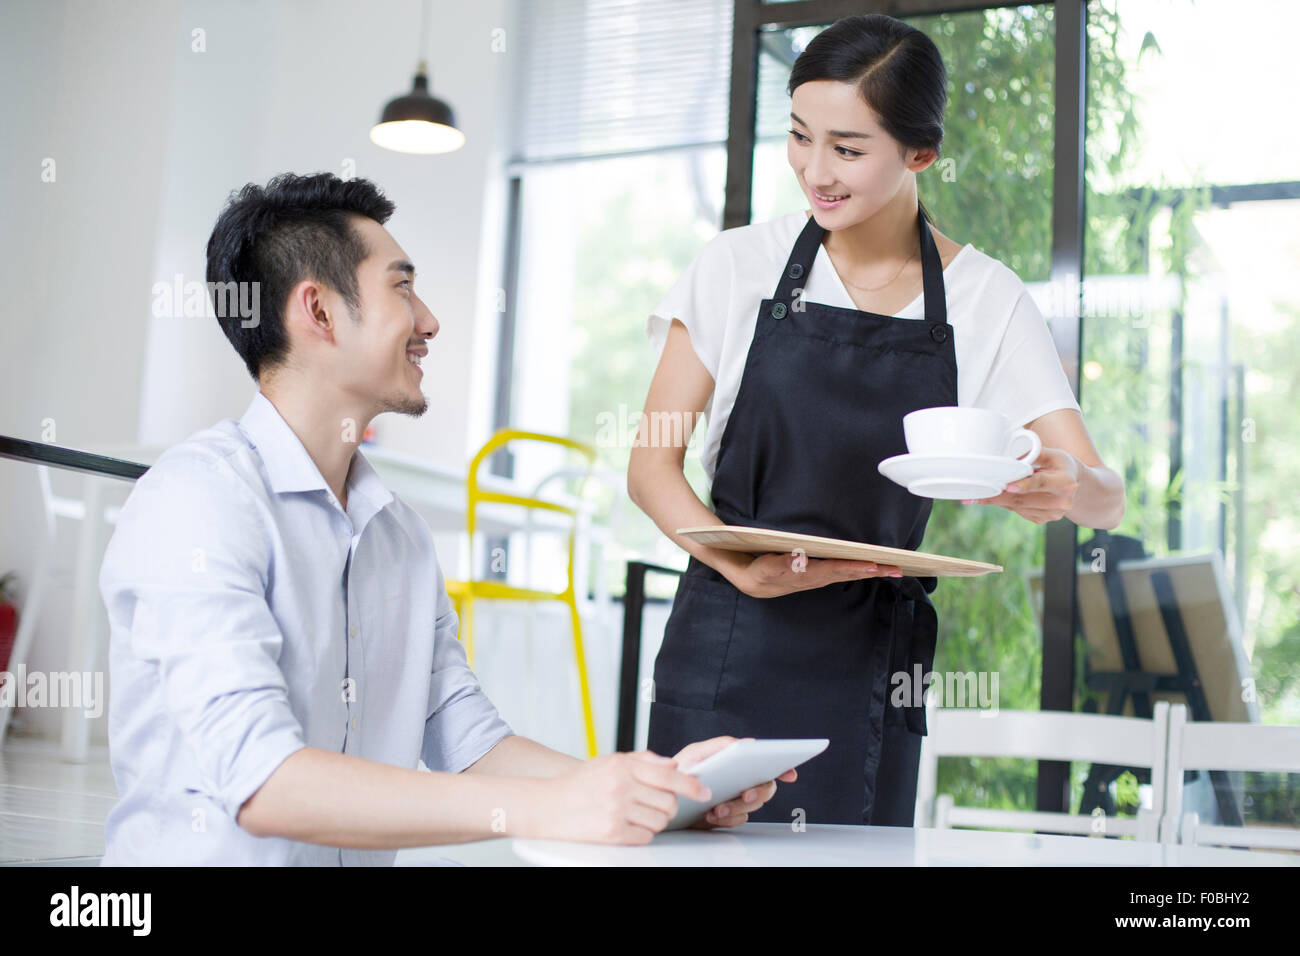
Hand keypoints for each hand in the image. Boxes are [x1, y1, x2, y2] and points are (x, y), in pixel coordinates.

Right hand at [538, 750, 711, 844]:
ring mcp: (616, 811)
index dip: (691, 784)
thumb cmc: (578, 784)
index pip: (668, 774)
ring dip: (654, 821)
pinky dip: (641, 834)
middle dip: (669, 807)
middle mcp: (621, 786)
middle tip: (657, 806)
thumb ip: (642, 760)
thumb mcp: (608, 761)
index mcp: (622, 765)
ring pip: (659, 822)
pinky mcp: (611, 833)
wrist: (546, 805)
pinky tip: (626, 826)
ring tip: (636, 815)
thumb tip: (673, 764)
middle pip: (668, 802)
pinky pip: (645, 837)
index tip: (703, 791)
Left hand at [672, 736, 797, 828]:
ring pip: (751, 808)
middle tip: (745, 796)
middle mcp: (742, 782)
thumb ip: (722, 746)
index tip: (789, 773)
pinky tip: (711, 815)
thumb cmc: (681, 770)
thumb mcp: (697, 753)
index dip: (783, 767)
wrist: (664, 795)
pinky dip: (725, 819)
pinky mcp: (728, 817)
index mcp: (738, 763)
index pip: (766, 764)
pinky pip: (737, 821)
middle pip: (765, 789)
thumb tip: (749, 743)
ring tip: (717, 808)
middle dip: (757, 794)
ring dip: (736, 809)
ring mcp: (737, 800)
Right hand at [733, 551, 902, 598]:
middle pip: (849, 575)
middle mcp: (816, 579)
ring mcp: (818, 579)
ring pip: (848, 575)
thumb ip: (781, 565)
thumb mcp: (764, 568)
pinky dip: (858, 571)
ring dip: (870, 572)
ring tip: (892, 568)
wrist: (750, 581)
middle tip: (898, 569)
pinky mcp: (817, 576)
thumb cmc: (758, 571)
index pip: (835, 570)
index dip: (855, 568)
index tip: (874, 565)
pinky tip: (870, 568)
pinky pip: (842, 574)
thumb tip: (801, 562)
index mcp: (806, 575)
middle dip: (873, 571)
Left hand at [964, 446, 1079, 523]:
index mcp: (1065, 482)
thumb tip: (1012, 456)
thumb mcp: (1053, 454)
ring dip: (996, 501)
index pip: (1041, 483)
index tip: (1008, 486)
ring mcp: (1053, 514)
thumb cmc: (1062, 466)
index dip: (1024, 485)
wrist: (1077, 485)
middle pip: (1024, 499)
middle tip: (976, 493)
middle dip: (998, 495)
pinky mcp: (1044, 520)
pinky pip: (1019, 512)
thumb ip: (1035, 453)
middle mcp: (1061, 501)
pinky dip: (1004, 504)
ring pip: (1018, 507)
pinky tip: (993, 497)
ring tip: (977, 495)